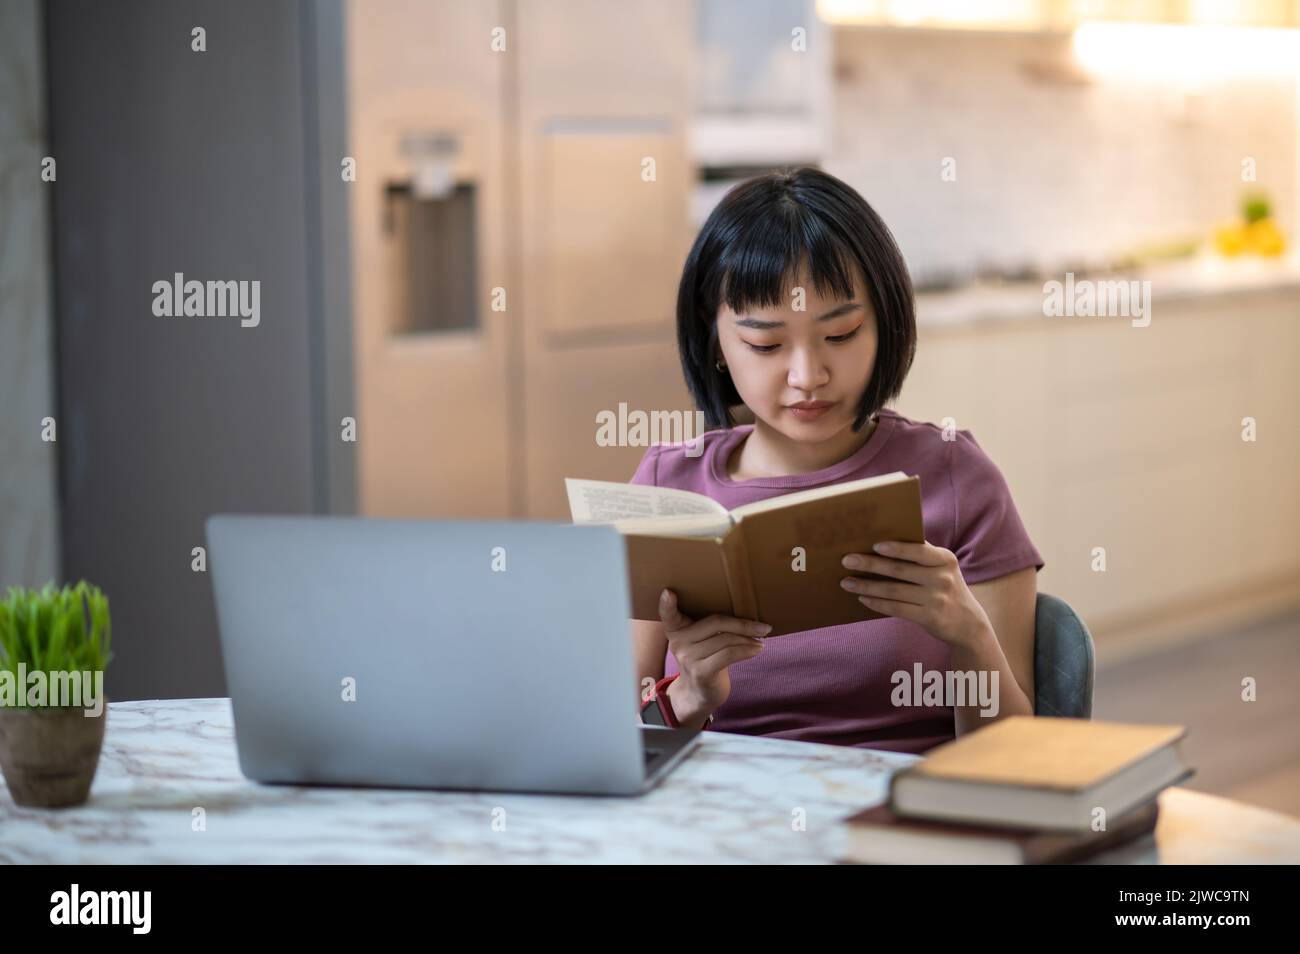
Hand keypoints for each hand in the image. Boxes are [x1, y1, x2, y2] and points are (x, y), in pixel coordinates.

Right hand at [657, 588, 768, 716]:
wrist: (698, 694)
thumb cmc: (705, 659)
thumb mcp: (699, 640)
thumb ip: (709, 625)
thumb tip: (746, 611)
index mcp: (675, 629)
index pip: (668, 614)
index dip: (667, 603)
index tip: (668, 591)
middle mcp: (677, 642)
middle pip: (715, 622)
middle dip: (743, 624)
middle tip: (763, 627)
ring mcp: (687, 658)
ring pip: (726, 639)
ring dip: (749, 638)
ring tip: (760, 639)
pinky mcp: (701, 672)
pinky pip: (729, 654)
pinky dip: (747, 650)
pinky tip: (757, 650)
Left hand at [839, 540, 991, 649]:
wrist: (968, 622)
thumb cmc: (944, 587)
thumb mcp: (941, 568)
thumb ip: (921, 556)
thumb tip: (880, 544)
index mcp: (944, 559)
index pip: (919, 550)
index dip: (897, 548)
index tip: (875, 545)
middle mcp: (942, 578)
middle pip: (900, 570)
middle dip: (871, 564)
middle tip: (847, 560)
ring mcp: (937, 599)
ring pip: (894, 591)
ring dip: (867, 586)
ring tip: (846, 582)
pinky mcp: (930, 618)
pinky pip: (897, 609)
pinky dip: (877, 603)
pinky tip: (862, 598)